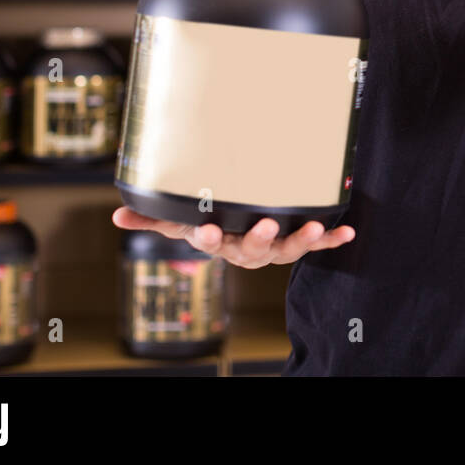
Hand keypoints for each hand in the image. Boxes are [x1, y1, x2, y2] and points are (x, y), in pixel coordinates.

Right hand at [111, 207, 354, 268]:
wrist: (245, 234)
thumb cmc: (212, 223)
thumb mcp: (180, 221)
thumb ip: (152, 217)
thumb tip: (117, 215)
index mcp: (219, 241)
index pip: (210, 242)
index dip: (209, 238)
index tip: (208, 230)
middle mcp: (247, 248)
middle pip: (252, 249)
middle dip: (259, 238)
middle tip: (265, 225)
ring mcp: (274, 246)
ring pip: (286, 248)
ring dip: (301, 239)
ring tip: (313, 228)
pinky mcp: (298, 241)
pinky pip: (317, 244)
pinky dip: (331, 240)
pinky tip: (347, 232)